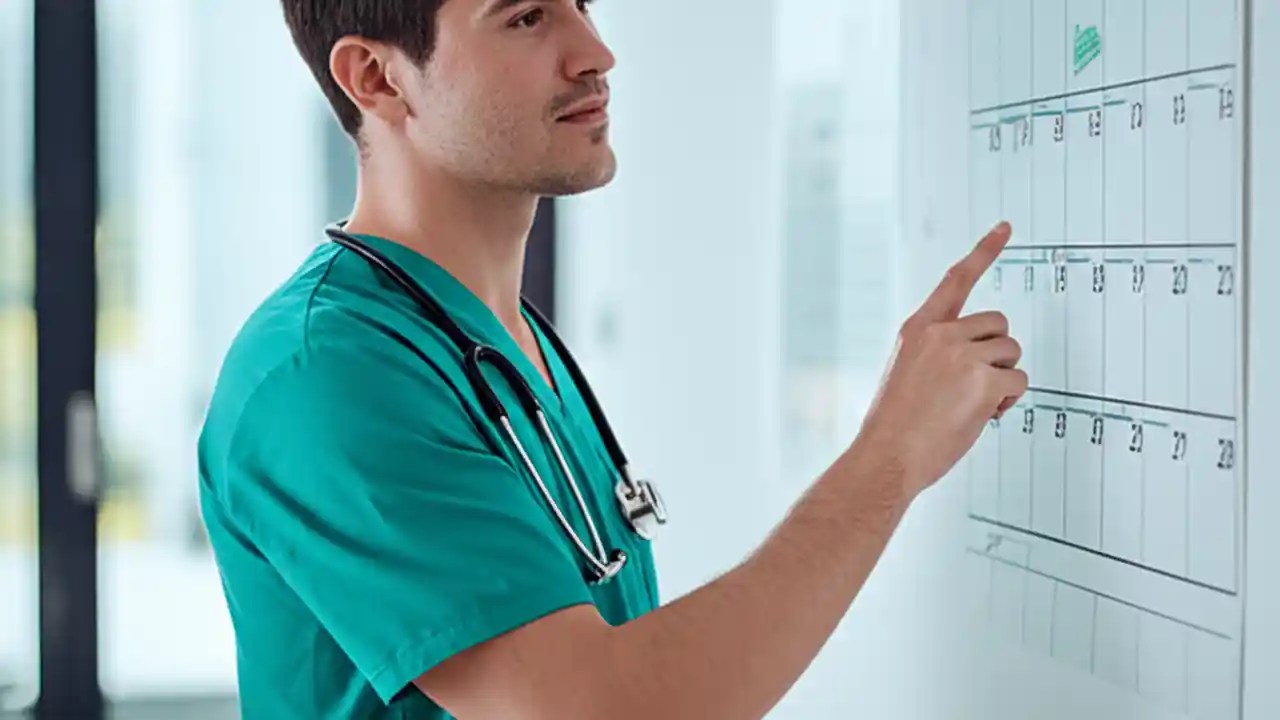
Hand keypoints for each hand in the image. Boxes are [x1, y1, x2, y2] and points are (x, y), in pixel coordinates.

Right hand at [855, 221, 1027, 500]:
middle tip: (978, 386)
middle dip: (997, 353)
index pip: (956, 279)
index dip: (984, 250)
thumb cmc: (895, 426)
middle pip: (999, 324)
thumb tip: (985, 365)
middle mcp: (940, 334)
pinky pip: (1018, 382)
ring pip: (1011, 353)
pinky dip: (1008, 401)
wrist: (886, 456)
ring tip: (973, 405)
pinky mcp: (983, 380)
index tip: (1005, 227)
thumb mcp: (908, 373)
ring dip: (1003, 378)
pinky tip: (983, 416)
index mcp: (919, 329)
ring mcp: (962, 354)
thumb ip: (941, 355)